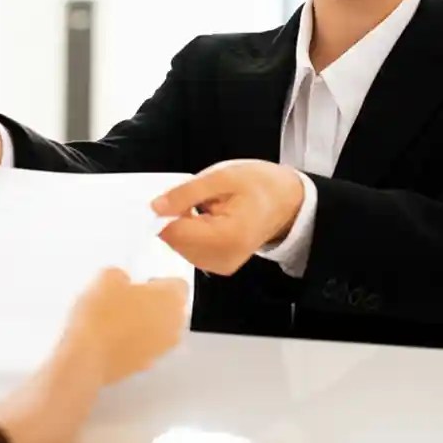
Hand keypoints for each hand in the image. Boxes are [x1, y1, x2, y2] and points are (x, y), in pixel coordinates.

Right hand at [62, 268, 188, 384]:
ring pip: (160, 331)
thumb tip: (122, 283)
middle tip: (128, 301)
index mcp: (172, 299)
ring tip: (116, 321)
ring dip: (145, 325)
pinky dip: (134, 343)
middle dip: (154, 304)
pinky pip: (145, 348)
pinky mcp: (146, 366)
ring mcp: (162, 349)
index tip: (141, 283)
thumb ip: (122, 276)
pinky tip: (111, 340)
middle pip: (171, 310)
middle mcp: (175, 325)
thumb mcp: (107, 278)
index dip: (160, 282)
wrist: (87, 357)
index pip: (178, 285)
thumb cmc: (102, 313)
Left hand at [151, 159, 304, 274]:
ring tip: (206, 208)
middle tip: (197, 198)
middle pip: (175, 242)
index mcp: (225, 238)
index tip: (172, 196)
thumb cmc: (260, 185)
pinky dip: (191, 233)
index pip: (174, 233)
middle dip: (176, 218)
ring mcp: (220, 266)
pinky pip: (190, 250)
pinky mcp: (219, 266)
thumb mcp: (223, 177)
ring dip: (183, 225)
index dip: (165, 213)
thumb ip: (187, 193)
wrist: (288, 202)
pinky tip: (207, 219)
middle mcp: (221, 259)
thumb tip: (155, 208)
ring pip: (180, 247)